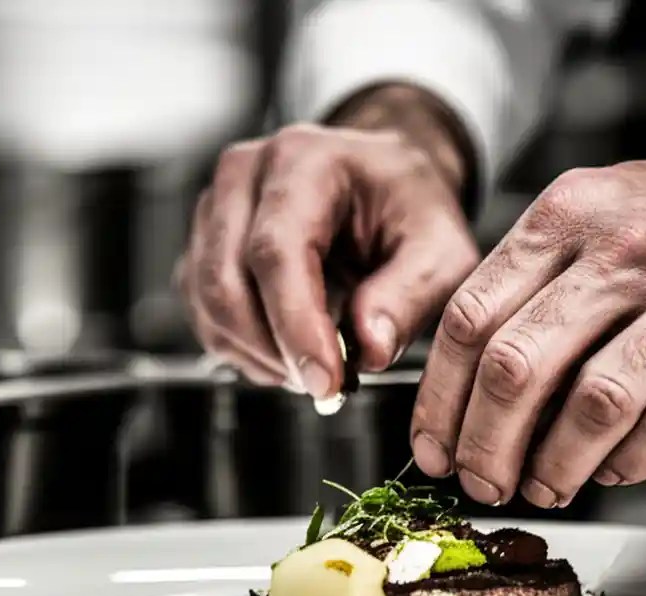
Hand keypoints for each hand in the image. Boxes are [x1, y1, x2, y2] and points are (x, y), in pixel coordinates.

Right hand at [176, 85, 479, 396]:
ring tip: (314, 367)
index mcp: (305, 161)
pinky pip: (204, 312)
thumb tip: (368, 350)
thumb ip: (410, 296)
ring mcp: (214, 209)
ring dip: (258, 355)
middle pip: (226, 280)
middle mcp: (245, 176)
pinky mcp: (203, 245)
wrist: (384, 181)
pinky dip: (243, 349)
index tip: (325, 381)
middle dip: (274, 350)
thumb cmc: (410, 207)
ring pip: (209, 303)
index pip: (277, 251)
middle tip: (326, 385)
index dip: (295, 325)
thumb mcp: (442, 248)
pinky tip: (288, 353)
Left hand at [409, 146, 645, 507]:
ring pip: (595, 402)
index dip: (439, 399)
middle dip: (486, 445)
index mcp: (569, 214)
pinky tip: (615, 470)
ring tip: (544, 487)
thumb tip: (466, 379)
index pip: (470, 316)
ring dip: (557, 464)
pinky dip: (634, 461)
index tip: (431, 445)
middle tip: (481, 481)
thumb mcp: (599, 208)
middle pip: (518, 365)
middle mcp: (625, 249)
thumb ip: (532, 278)